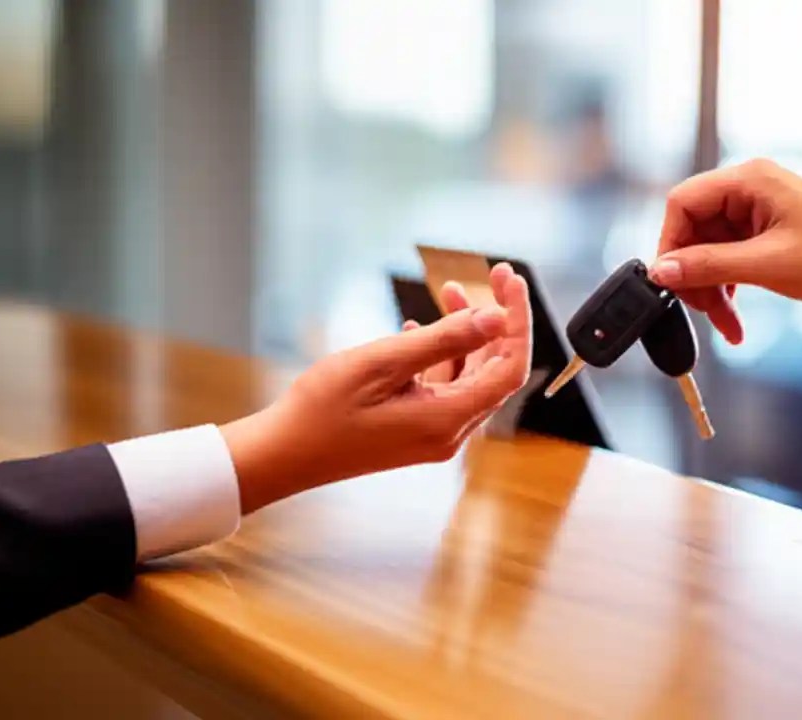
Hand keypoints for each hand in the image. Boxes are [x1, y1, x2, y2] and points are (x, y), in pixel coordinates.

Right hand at [220, 263, 531, 513]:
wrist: (283, 453)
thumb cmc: (324, 409)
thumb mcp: (384, 363)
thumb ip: (445, 339)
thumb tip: (497, 318)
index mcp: (449, 420)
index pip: (510, 367)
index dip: (518, 321)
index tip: (510, 280)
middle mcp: (451, 432)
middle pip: (495, 370)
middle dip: (496, 321)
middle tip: (489, 275)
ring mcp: (435, 434)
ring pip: (470, 376)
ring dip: (466, 334)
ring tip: (448, 291)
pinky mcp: (417, 430)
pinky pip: (445, 388)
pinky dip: (442, 356)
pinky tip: (419, 329)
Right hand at [648, 158, 801, 341]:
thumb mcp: (768, 265)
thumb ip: (709, 266)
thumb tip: (662, 271)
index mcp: (749, 180)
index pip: (682, 203)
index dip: (670, 244)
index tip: (671, 282)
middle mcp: (749, 189)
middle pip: (693, 230)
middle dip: (695, 276)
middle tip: (705, 311)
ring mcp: (757, 211)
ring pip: (709, 251)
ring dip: (711, 289)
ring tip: (726, 323)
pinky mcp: (765, 233)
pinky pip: (728, 259)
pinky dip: (728, 288)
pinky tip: (734, 317)